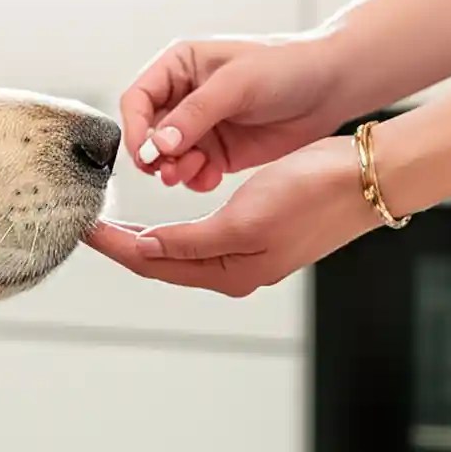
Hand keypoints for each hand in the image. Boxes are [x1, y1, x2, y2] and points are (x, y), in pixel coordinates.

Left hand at [85, 137, 380, 296]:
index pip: (153, 262)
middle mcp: (234, 270)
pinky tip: (159, 223)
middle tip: (89, 226)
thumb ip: (191, 240)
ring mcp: (246, 256)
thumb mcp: (243, 218)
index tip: (85, 229)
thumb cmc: (311, 193)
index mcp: (231, 271)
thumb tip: (147, 249)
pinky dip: (172, 233)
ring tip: (113, 225)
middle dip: (123, 246)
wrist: (365, 180)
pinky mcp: (256, 238)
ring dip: (144, 241)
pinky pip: (198, 243)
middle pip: (161, 263)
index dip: (115, 246)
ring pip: (178, 254)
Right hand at [121, 33, 342, 191]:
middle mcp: (185, 97)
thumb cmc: (287, 67)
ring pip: (168, 157)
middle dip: (154, 154)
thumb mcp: (237, 84)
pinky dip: (194, 179)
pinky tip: (210, 178)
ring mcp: (201, 127)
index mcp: (180, 66)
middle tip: (166, 169)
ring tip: (189, 173)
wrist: (333, 87)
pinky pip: (192, 172)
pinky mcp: (219, 152)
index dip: (134, 126)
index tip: (146, 151)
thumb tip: (158, 142)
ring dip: (173, 169)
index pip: (138, 99)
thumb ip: (195, 114)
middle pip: (147, 132)